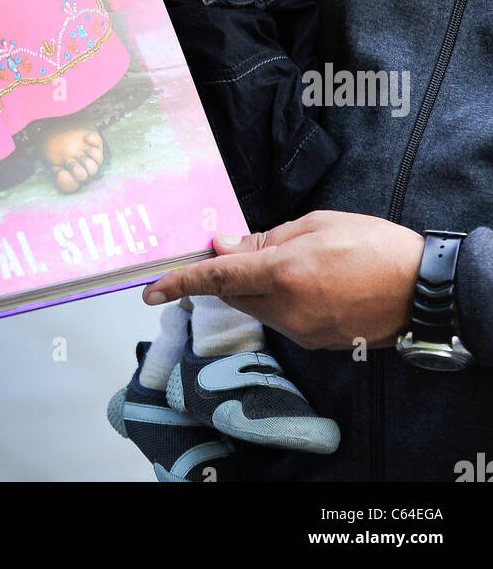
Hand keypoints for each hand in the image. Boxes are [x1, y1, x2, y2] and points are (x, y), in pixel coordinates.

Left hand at [143, 211, 424, 350]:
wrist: (420, 289)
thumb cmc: (372, 245)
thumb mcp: (316, 225)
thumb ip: (264, 239)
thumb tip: (223, 245)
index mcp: (283, 274)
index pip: (217, 279)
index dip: (180, 283)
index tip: (148, 291)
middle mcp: (286, 309)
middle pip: (233, 295)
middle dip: (226, 275)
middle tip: (237, 250)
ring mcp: (301, 332)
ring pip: (256, 308)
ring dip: (255, 286)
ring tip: (290, 261)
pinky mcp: (314, 343)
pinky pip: (280, 319)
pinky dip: (278, 300)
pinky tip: (306, 281)